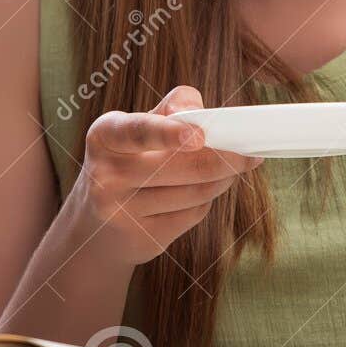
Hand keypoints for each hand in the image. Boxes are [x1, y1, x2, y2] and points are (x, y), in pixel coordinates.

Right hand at [71, 86, 261, 264]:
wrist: (96, 223)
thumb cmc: (130, 159)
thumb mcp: (139, 125)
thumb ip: (174, 108)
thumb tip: (200, 115)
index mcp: (105, 135)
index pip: (139, 131)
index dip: (170, 133)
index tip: (199, 137)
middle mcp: (105, 174)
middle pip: (187, 166)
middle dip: (227, 159)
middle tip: (249, 154)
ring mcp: (120, 212)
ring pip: (197, 192)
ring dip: (223, 179)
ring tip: (227, 170)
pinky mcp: (141, 239)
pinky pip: (193, 214)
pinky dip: (206, 201)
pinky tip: (200, 194)